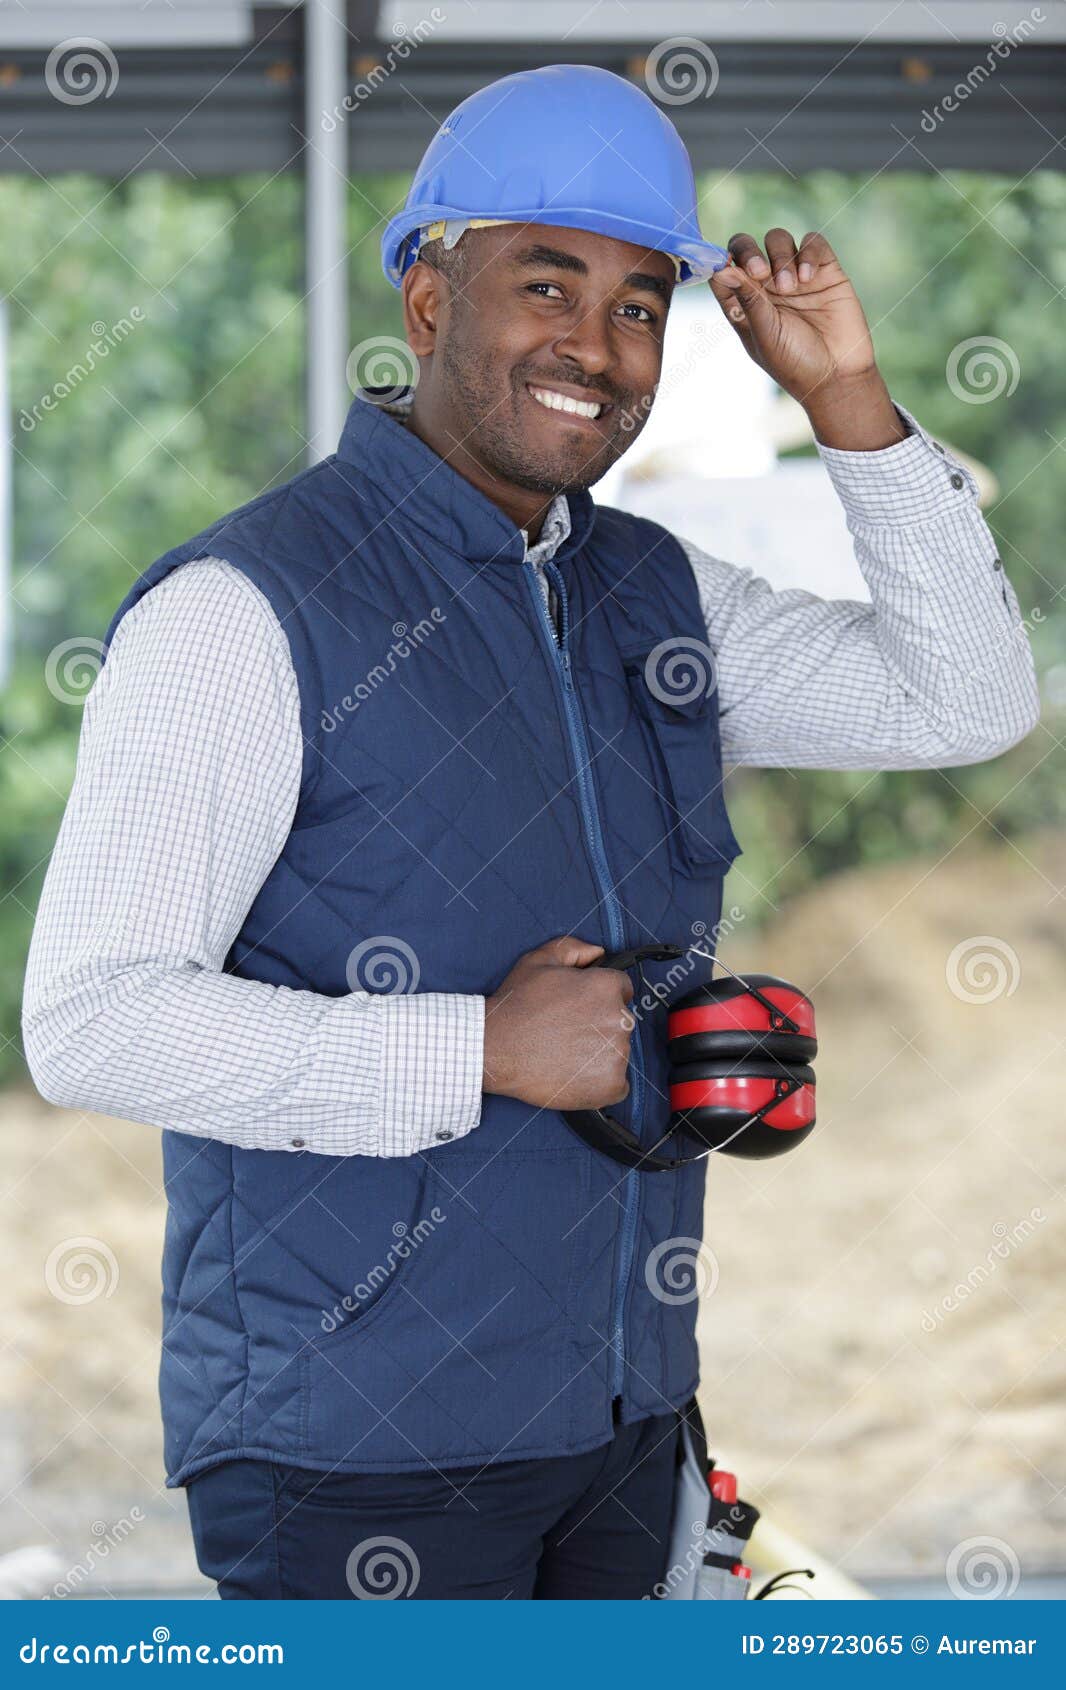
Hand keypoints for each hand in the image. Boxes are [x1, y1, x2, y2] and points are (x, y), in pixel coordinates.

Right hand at [483, 935, 635, 1110]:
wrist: (493, 1049)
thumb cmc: (515, 1005)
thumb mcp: (538, 961)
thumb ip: (573, 948)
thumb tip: (599, 953)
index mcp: (607, 986)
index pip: (621, 990)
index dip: (598, 997)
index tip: (579, 1009)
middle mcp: (619, 1019)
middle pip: (620, 1021)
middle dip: (600, 1025)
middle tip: (567, 1032)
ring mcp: (617, 1054)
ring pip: (618, 1052)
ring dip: (599, 1054)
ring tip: (565, 1053)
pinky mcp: (611, 1086)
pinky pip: (618, 1084)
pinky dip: (600, 1082)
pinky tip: (574, 1074)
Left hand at [709, 229, 906, 447]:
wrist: (838, 375)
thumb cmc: (795, 363)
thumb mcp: (765, 334)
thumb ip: (747, 300)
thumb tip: (720, 270)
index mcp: (744, 304)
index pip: (723, 271)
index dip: (719, 262)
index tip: (725, 267)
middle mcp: (766, 287)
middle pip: (747, 248)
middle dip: (749, 252)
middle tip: (760, 273)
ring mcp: (794, 276)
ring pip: (778, 239)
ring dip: (780, 256)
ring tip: (791, 287)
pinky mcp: (824, 270)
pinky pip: (812, 242)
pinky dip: (808, 253)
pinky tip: (808, 278)